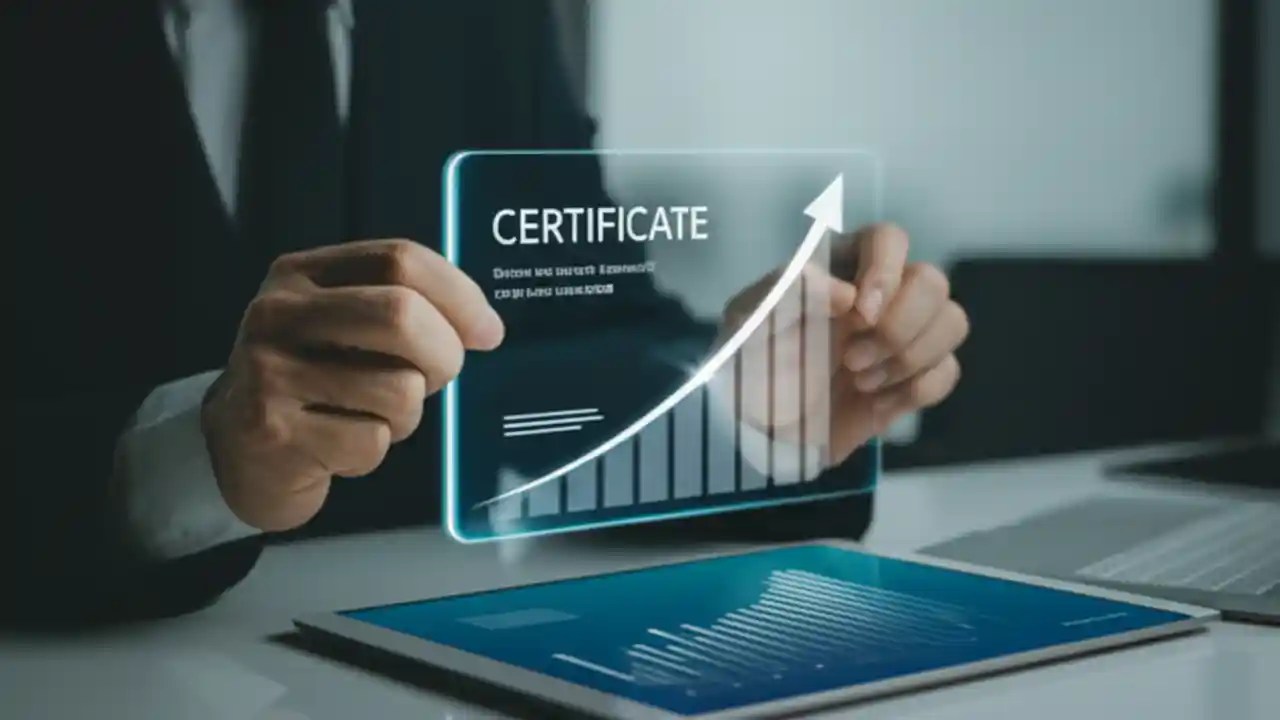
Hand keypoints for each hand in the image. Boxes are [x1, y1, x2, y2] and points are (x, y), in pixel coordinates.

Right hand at [202, 239, 503, 530]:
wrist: (232, 452)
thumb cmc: (310, 383)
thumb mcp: (340, 327)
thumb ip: (402, 309)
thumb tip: (483, 326)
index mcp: (301, 274)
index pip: (400, 259)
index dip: (459, 294)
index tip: (488, 331)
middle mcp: (278, 313)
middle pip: (401, 314)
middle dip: (443, 354)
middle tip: (439, 377)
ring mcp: (270, 372)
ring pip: (398, 388)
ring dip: (407, 415)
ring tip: (374, 416)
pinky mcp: (274, 431)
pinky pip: (371, 442)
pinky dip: (373, 451)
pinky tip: (340, 446)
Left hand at [719, 223, 968, 467]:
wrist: (757, 433)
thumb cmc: (748, 366)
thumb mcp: (746, 324)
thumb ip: (785, 291)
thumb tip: (846, 291)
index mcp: (840, 268)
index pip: (889, 239)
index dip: (886, 270)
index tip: (862, 314)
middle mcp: (879, 296)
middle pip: (933, 282)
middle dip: (900, 327)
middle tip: (851, 361)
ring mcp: (902, 337)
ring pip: (952, 321)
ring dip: (911, 357)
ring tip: (861, 382)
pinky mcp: (914, 378)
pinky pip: (948, 371)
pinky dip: (917, 390)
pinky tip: (875, 404)